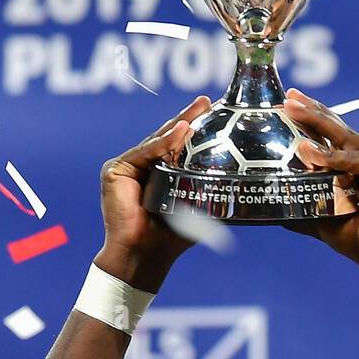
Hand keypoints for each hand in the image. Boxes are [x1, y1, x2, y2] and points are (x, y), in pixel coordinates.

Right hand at [94, 95, 210, 290]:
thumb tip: (243, 185)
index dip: (195, 128)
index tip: (214, 110)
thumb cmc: (171, 238)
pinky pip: (144, 152)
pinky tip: (181, 132)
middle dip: (188, 118)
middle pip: (168, 137)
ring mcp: (127, 167)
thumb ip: (210, 191)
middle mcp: (142, 167)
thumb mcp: (196, 208)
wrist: (144, 256)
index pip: (178, 146)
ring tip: (199, 110)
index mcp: (160, 174)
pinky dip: (162, 143)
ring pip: (157, 141)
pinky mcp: (115, 171)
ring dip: (179, 125)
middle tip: (207, 101)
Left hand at [284, 89, 358, 273]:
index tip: (292, 107)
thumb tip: (275, 202)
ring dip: (316, 122)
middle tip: (289, 97)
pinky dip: (330, 157)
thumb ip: (305, 201)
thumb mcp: (323, 214)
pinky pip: (354, 159)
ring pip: (346, 139)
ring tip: (292, 109)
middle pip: (341, 130)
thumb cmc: (358, 239)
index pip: (337, 138)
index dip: (315, 121)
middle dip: (312, 112)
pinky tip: (306, 149)